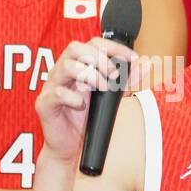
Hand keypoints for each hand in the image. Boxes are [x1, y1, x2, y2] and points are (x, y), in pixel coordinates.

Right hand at [36, 38, 138, 160]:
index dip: (113, 47)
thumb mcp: (112, 96)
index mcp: (78, 65)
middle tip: (114, 75)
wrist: (72, 147)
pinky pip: (57, 93)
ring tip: (103, 89)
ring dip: (90, 75)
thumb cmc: (88, 118)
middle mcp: (63, 71)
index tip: (132, 58)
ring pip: (66, 66)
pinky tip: (82, 106)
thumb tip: (146, 63)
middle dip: (99, 58)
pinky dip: (73, 98)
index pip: (93, 44)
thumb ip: (127, 80)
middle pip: (75, 48)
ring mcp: (52, 86)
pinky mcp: (44, 104)